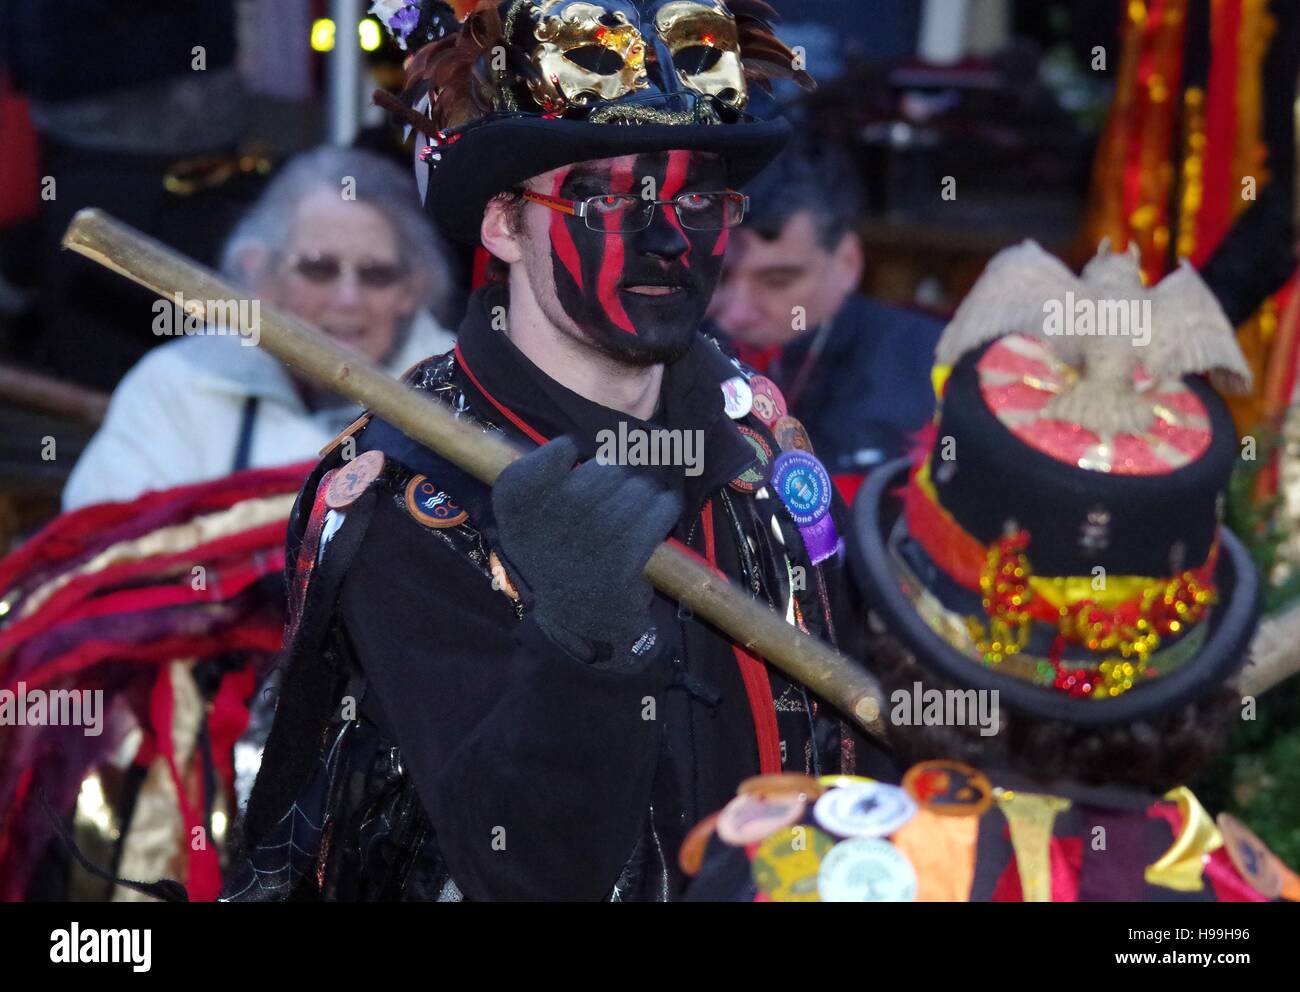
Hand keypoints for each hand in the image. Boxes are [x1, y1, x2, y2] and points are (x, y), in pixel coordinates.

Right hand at [491, 436, 681, 662]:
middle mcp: (551, 512)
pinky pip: (661, 508)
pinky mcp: (626, 556)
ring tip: (630, 516)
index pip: (565, 446)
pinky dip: (665, 509)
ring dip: (642, 495)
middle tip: (609, 502)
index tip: (574, 476)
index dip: (576, 456)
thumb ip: (541, 469)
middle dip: (616, 478)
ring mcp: (590, 534)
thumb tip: (587, 437)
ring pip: (639, 485)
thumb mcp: (525, 514)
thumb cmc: (553, 555)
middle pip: (609, 464)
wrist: (576, 619)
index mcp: (518, 498)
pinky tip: (656, 519)